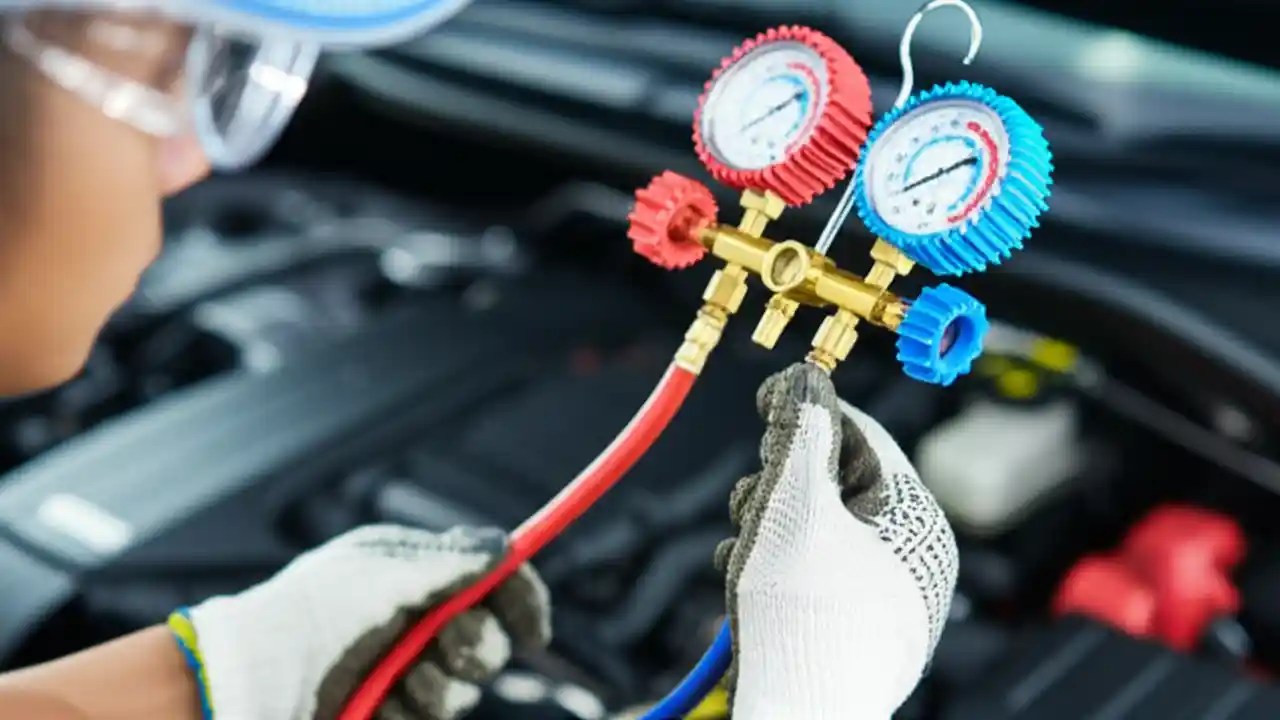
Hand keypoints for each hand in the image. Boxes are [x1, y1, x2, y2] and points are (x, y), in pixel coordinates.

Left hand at [172, 525, 550, 719]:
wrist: (248, 680)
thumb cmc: (308, 614)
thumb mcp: (383, 574)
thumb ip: (451, 563)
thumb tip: (506, 545)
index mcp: (415, 571)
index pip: (491, 579)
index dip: (519, 600)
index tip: (533, 631)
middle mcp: (414, 616)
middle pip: (489, 634)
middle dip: (477, 645)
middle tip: (445, 644)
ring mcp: (402, 665)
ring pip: (466, 684)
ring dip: (441, 683)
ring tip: (401, 680)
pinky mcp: (390, 706)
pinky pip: (433, 714)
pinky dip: (413, 708)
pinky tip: (381, 702)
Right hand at [716, 364, 957, 719]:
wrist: (803, 716)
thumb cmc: (804, 617)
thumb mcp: (792, 506)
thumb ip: (798, 434)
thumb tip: (805, 377)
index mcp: (914, 515)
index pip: (862, 433)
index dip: (809, 412)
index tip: (765, 401)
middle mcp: (913, 553)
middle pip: (835, 481)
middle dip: (779, 486)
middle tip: (750, 506)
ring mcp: (890, 593)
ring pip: (819, 528)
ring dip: (770, 530)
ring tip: (747, 559)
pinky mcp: (862, 627)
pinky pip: (818, 572)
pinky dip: (779, 571)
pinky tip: (753, 589)